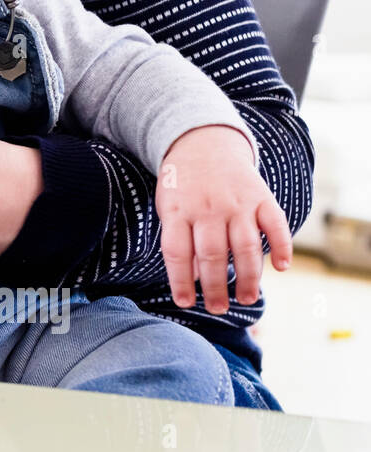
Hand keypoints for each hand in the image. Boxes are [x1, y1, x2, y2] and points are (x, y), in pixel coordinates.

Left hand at [156, 125, 293, 313]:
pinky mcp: (261, 196)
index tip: (185, 303)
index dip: (180, 281)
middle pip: (211, 254)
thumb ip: (179, 240)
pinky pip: (275, 224)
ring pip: (244, 246)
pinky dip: (282, 245)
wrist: (203, 143)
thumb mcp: (169, 208)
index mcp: (178, 211)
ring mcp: (236, 202)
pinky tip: (281, 268)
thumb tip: (192, 280)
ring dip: (248, 277)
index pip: (177, 252)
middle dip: (215, 287)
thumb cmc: (183, 186)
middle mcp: (208, 207)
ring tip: (247, 299)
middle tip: (218, 309)